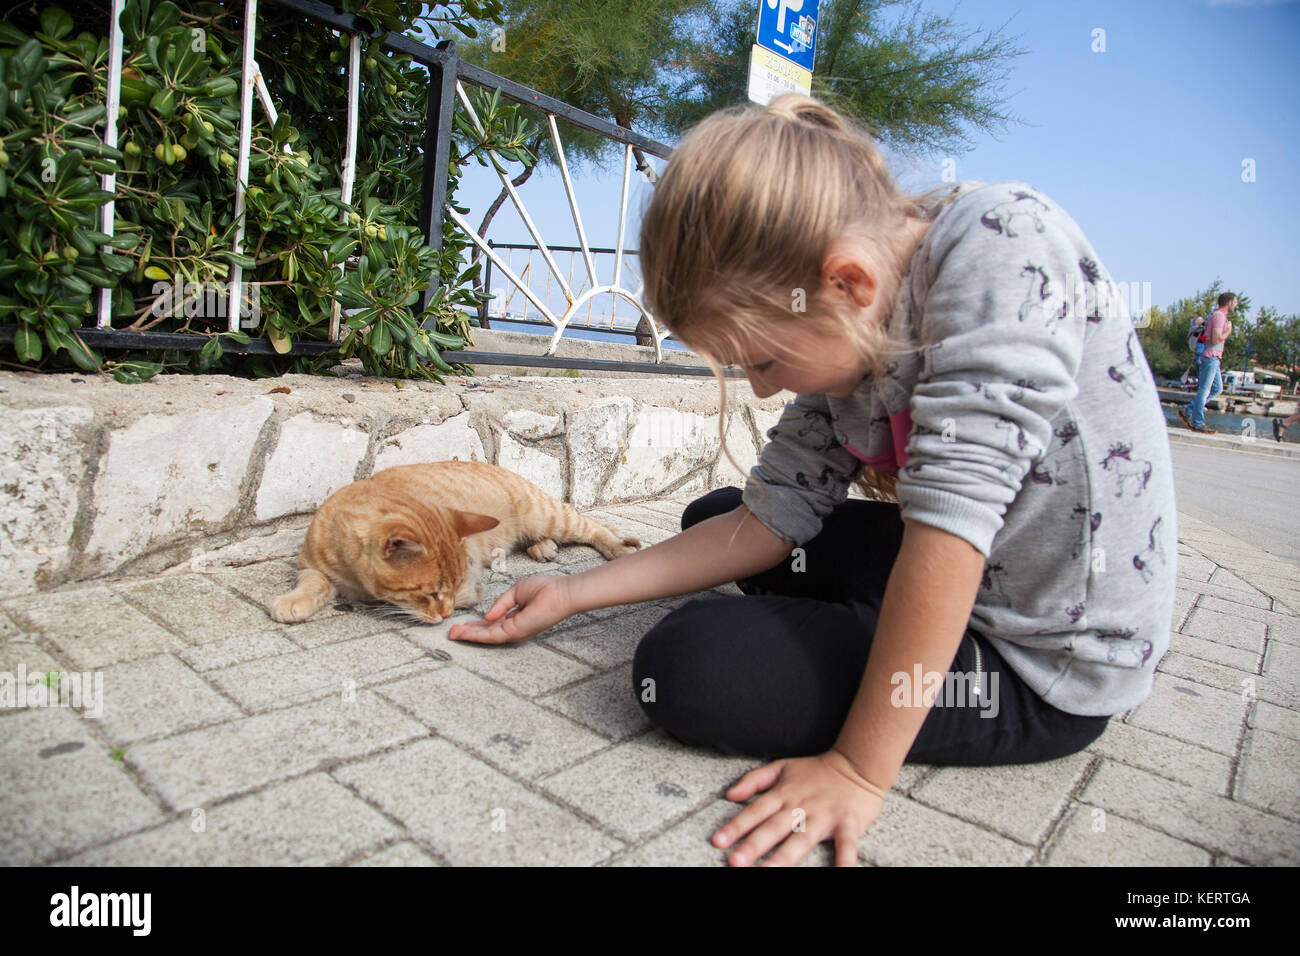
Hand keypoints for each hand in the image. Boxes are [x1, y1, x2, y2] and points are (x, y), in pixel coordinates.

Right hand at [447, 573, 575, 644]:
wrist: (560, 592)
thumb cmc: (545, 589)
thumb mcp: (516, 592)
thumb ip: (501, 604)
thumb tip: (487, 615)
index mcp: (515, 618)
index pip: (492, 625)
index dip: (477, 625)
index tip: (462, 625)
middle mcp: (514, 628)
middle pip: (487, 633)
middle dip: (469, 633)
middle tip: (452, 633)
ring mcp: (515, 631)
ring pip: (487, 637)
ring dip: (469, 635)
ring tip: (454, 634)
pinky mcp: (516, 631)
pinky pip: (492, 635)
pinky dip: (478, 635)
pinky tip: (466, 633)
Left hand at [711, 748, 886, 866]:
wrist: (857, 765)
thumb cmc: (816, 771)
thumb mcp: (782, 767)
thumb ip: (754, 780)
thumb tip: (729, 794)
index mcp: (784, 793)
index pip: (755, 811)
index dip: (736, 826)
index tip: (718, 841)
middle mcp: (801, 806)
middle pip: (773, 828)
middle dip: (753, 845)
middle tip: (734, 862)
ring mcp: (824, 816)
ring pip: (801, 839)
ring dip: (784, 856)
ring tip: (767, 872)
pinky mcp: (848, 824)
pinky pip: (846, 845)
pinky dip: (844, 860)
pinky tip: (839, 874)